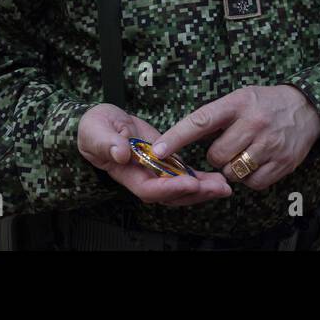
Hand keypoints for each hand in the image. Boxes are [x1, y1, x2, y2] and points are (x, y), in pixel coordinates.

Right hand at [77, 103, 231, 206]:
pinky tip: (219, 178)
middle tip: (219, 188)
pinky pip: (184, 176)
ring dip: (203, 189)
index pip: (149, 189)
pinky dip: (202, 179)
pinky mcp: (165, 163)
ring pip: (181, 189)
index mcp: (126, 173)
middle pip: (171, 195)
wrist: (102, 123)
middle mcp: (143, 177)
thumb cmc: (95, 127)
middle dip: (195, 193)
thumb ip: (107, 142)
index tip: (190, 182)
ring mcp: (155, 172)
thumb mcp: (96, 130)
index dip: (170, 188)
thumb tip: (121, 154)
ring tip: (225, 185)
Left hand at [153, 85, 319, 191]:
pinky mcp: (283, 162)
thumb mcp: (241, 97)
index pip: (201, 121)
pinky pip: (252, 183)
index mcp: (239, 102)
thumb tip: (179, 140)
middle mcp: (255, 122)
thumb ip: (215, 116)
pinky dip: (250, 177)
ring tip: (246, 152)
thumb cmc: (266, 103)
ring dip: (233, 167)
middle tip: (231, 144)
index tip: (158, 150)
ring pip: (233, 172)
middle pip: (216, 155)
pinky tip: (258, 162)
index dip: (177, 137)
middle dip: (218, 155)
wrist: (308, 108)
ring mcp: (271, 144)